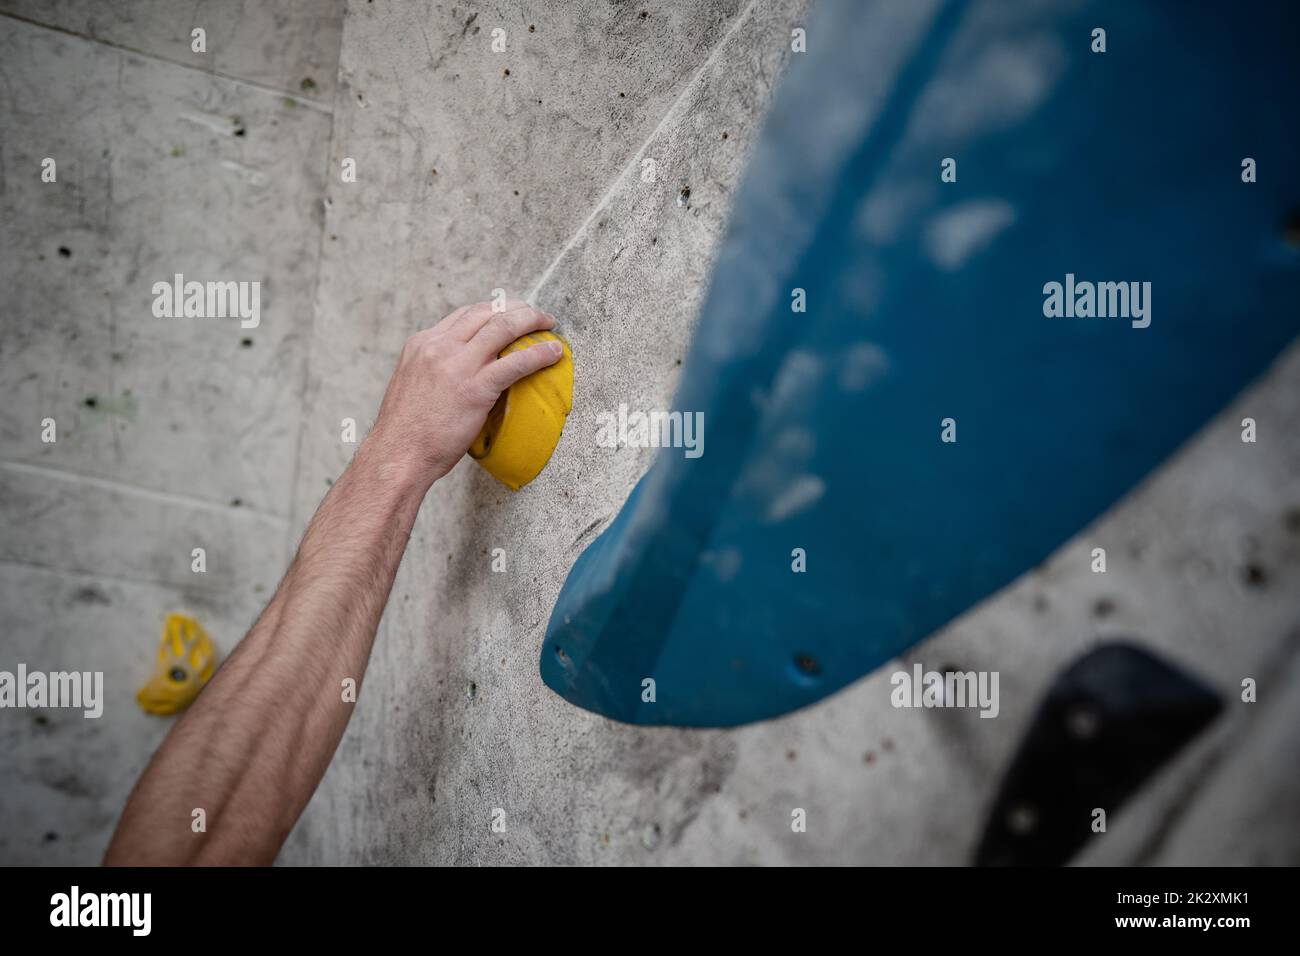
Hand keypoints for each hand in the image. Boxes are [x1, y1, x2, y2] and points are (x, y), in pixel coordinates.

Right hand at [364, 300, 561, 487]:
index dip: (493, 310)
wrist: (398, 455)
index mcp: (422, 344)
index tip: (510, 312)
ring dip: (532, 320)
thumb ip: (433, 369)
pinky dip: (539, 353)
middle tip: (536, 314)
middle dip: (516, 308)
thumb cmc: (406, 431)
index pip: (464, 314)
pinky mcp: (476, 388)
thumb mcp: (412, 384)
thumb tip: (456, 373)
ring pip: (503, 327)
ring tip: (550, 323)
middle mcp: (439, 347)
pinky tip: (554, 353)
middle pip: (486, 312)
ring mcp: (458, 365)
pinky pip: (516, 362)